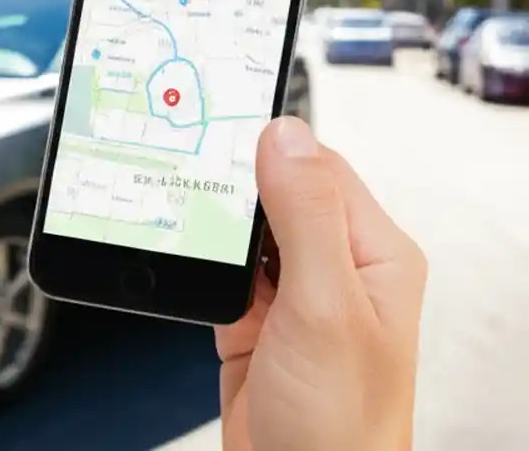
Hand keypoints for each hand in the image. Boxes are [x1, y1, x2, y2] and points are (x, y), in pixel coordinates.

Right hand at [216, 117, 427, 449]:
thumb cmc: (339, 425)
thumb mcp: (324, 305)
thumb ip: (305, 216)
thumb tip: (285, 137)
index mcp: (374, 255)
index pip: (321, 170)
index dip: (271, 149)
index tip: (220, 131)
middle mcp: (336, 270)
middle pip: (276, 196)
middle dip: (233, 188)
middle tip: (187, 172)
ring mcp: (293, 298)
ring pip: (244, 234)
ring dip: (213, 227)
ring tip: (180, 215)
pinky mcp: (254, 322)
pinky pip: (222, 274)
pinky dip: (200, 265)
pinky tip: (184, 260)